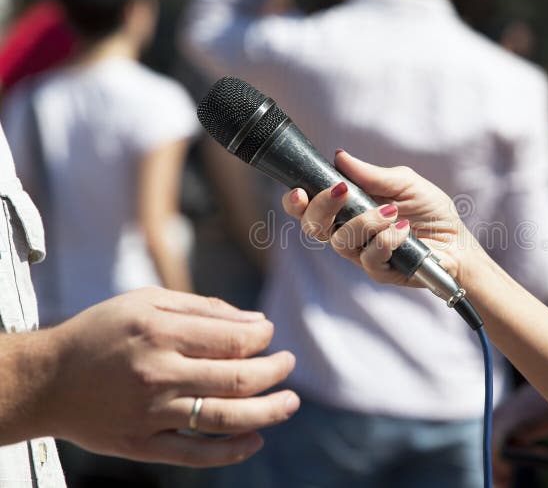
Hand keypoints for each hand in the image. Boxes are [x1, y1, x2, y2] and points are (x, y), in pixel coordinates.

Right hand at [38, 288, 297, 466]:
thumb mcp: (146, 302)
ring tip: (290, 403)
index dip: (262, 338)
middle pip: (237, 379)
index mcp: (161, 332)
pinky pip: (195, 454)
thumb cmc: (102, 332)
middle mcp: (159, 373)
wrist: (46, 380)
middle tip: (288, 363)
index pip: (233, 340)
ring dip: (267, 412)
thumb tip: (255, 322)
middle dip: (274, 371)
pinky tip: (255, 440)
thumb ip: (202, 309)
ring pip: (224, 418)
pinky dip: (230, 451)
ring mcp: (151, 413)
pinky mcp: (142, 445)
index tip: (269, 335)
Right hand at [282, 150, 484, 287]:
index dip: (296, 202)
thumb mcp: (404, 183)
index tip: (299, 191)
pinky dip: (387, 239)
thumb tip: (339, 157)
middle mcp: (349, 231)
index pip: (309, 208)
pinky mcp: (379, 270)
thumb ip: (371, 174)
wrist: (458, 242)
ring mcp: (361, 253)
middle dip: (321, 208)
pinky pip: (369, 257)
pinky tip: (405, 229)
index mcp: (348, 208)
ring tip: (393, 211)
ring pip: (341, 240)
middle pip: (313, 226)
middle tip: (341, 192)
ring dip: (365, 221)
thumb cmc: (431, 211)